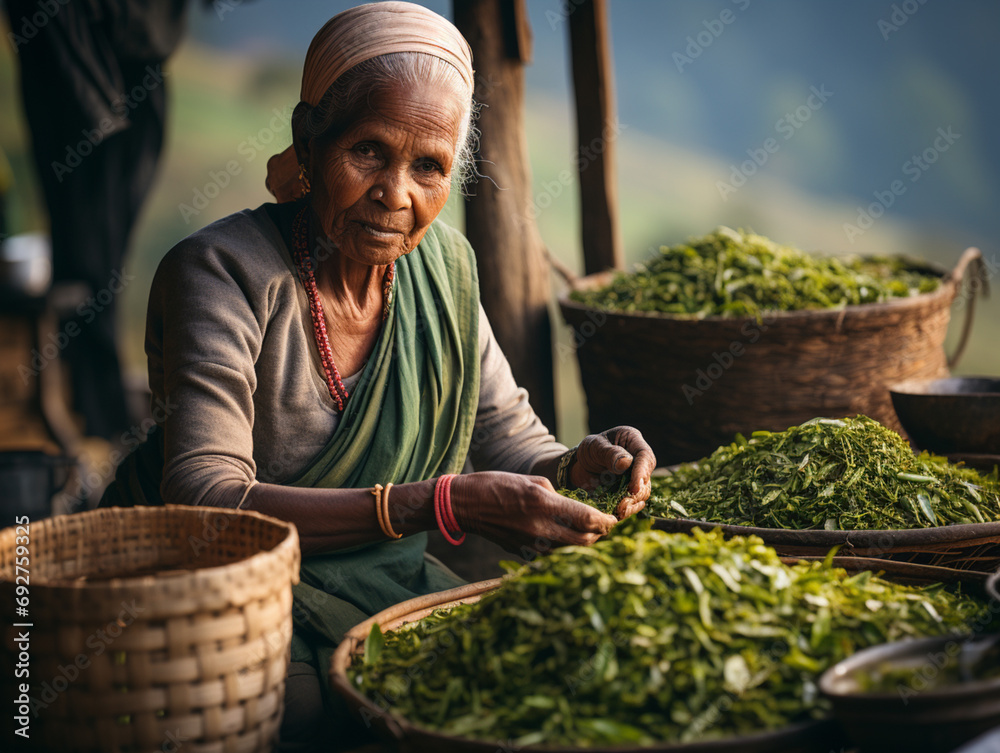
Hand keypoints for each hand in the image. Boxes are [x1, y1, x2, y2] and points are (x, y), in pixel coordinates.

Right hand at [449, 471, 617, 555]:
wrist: (465, 505)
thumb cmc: (497, 485)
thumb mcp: (533, 481)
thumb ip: (559, 497)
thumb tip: (578, 510)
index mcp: (544, 505)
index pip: (588, 520)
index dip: (607, 521)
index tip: (614, 519)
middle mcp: (540, 529)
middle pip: (585, 542)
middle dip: (601, 536)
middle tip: (606, 528)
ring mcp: (532, 545)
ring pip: (571, 553)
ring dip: (585, 545)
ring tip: (591, 535)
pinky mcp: (524, 554)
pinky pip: (554, 556)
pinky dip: (566, 551)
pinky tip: (568, 541)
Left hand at [570, 426, 655, 518]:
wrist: (580, 466)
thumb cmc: (589, 450)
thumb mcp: (594, 446)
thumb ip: (609, 453)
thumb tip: (626, 462)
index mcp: (633, 441)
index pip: (645, 456)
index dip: (642, 472)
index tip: (635, 487)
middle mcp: (640, 459)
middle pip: (647, 477)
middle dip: (637, 492)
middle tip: (623, 503)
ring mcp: (637, 476)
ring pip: (643, 492)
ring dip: (633, 502)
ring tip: (619, 509)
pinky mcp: (631, 490)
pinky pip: (636, 502)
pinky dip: (629, 508)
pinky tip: (619, 512)